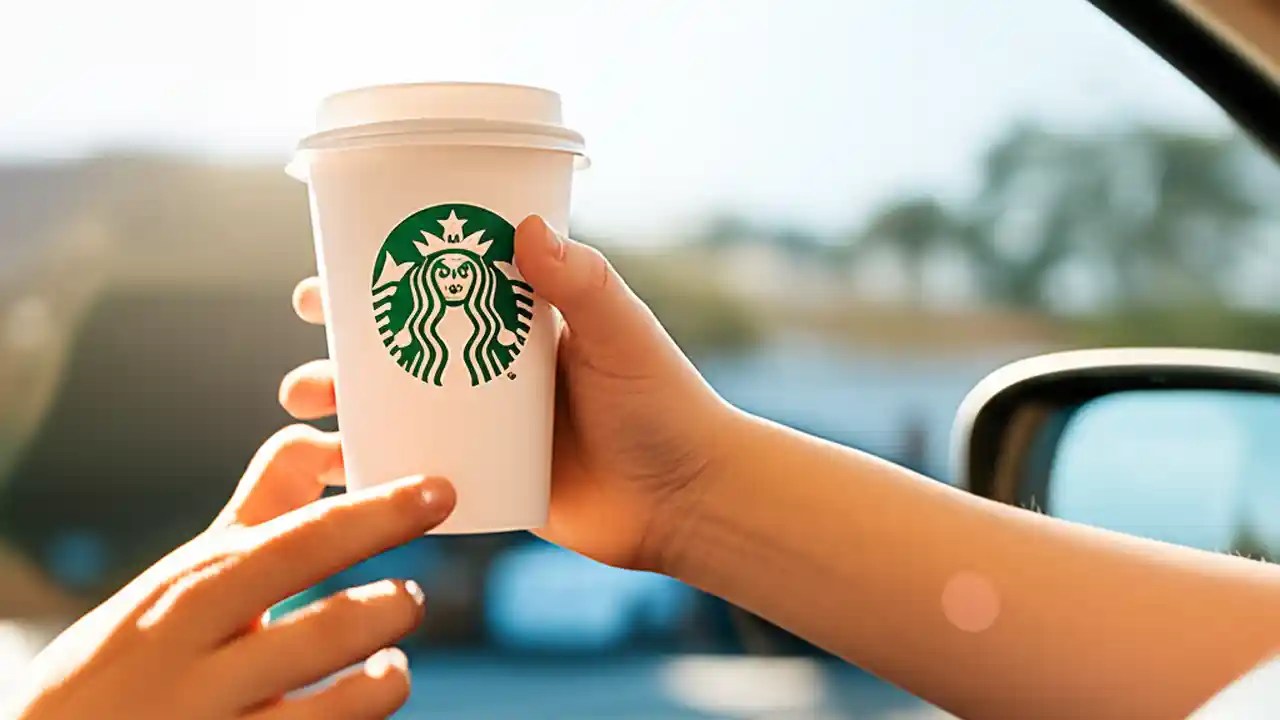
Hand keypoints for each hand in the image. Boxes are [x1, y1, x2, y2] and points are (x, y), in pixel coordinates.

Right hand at [12, 425, 455, 719]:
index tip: (437, 492)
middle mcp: (200, 657)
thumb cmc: (135, 652)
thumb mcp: (183, 580)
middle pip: (325, 625)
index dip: (377, 513)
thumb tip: (322, 441)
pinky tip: (368, 697)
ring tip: (393, 656)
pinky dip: (361, 716)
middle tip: (412, 593)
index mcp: (196, 588)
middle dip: (389, 604)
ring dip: (384, 676)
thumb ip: (259, 513)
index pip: (299, 540)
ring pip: (336, 702)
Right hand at [281, 215, 730, 569]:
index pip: (437, 287)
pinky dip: (374, 466)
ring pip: (400, 409)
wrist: (689, 502)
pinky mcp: (489, 482)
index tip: (324, 280)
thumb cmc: (665, 408)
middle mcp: (496, 371)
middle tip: (308, 346)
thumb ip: (582, 283)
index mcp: (523, 323)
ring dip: (346, 406)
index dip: (380, 280)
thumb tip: (526, 227)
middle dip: (344, 348)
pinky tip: (331, 472)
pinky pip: (419, 470)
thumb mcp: (622, 335)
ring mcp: (489, 430)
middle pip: (402, 349)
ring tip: (307, 408)